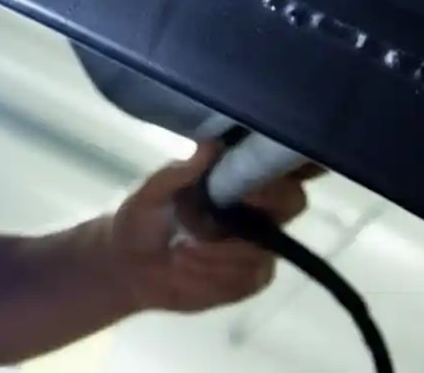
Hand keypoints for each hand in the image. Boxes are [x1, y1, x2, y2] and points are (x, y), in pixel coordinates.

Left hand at [108, 143, 309, 311]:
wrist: (131, 267)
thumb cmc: (142, 220)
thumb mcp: (153, 193)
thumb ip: (181, 171)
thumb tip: (210, 145)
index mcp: (237, 179)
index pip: (276, 167)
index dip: (273, 172)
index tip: (246, 184)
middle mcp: (258, 209)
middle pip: (293, 201)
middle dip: (261, 209)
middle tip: (218, 219)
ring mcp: (259, 245)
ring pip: (261, 247)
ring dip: (216, 251)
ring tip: (181, 247)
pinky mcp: (252, 278)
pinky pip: (250, 275)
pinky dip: (214, 273)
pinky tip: (188, 267)